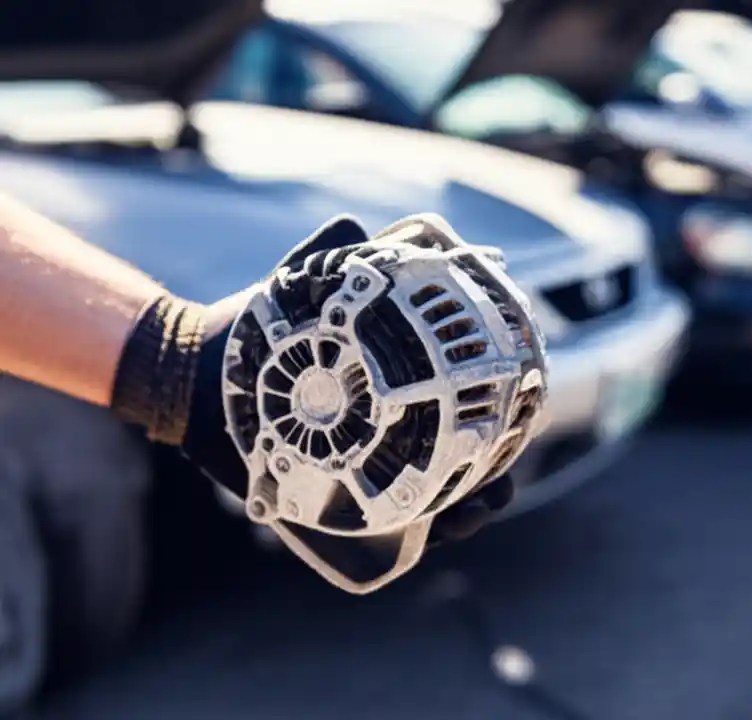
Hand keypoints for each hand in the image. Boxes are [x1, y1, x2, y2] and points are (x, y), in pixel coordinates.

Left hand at [119, 216, 515, 547]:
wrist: (192, 369)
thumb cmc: (256, 329)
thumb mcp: (314, 284)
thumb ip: (344, 251)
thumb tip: (381, 224)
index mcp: (395, 395)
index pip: (465, 414)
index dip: (501, 422)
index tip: (520, 416)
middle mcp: (384, 440)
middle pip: (458, 468)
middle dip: (490, 477)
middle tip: (498, 479)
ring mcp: (358, 479)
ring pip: (429, 509)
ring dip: (463, 514)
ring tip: (472, 509)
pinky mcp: (325, 511)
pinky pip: (377, 541)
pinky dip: (412, 544)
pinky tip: (433, 533)